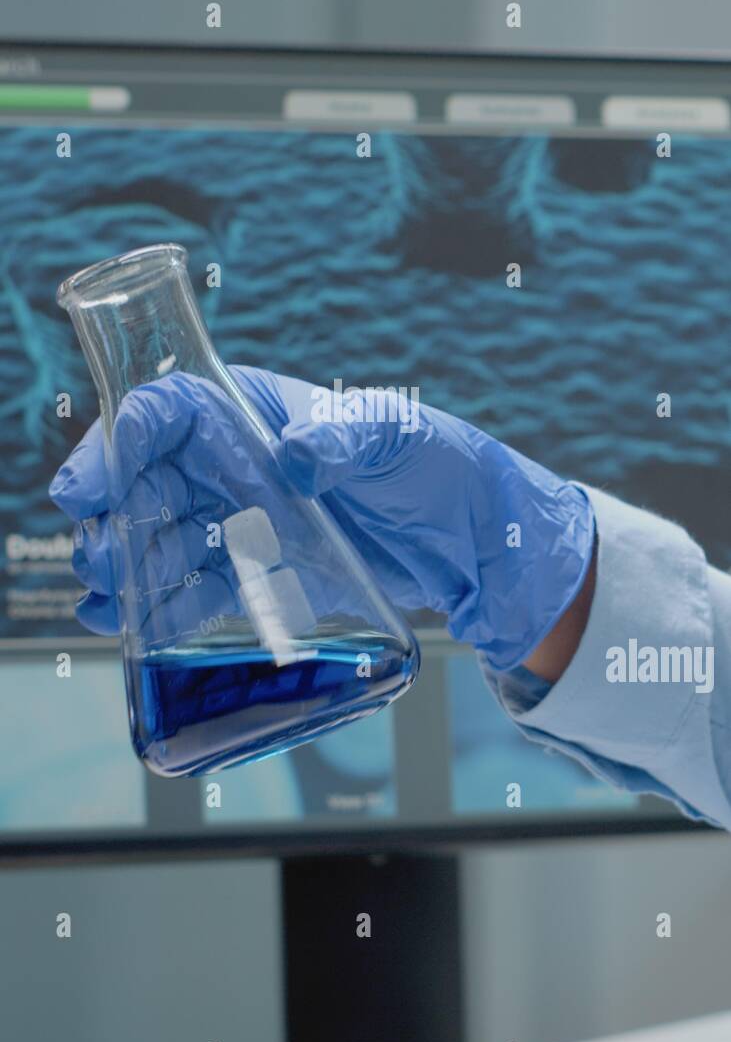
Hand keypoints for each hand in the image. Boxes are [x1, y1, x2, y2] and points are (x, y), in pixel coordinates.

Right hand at [49, 366, 594, 671]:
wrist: (473, 540)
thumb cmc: (437, 463)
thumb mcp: (396, 433)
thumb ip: (346, 435)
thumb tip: (296, 456)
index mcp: (258, 413)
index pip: (168, 413)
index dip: (118, 443)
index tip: (88, 485)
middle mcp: (239, 462)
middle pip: (149, 481)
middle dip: (112, 517)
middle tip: (98, 558)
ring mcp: (246, 518)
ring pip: (160, 536)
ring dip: (126, 565)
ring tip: (107, 601)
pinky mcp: (261, 569)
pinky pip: (195, 584)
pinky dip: (159, 606)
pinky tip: (132, 628)